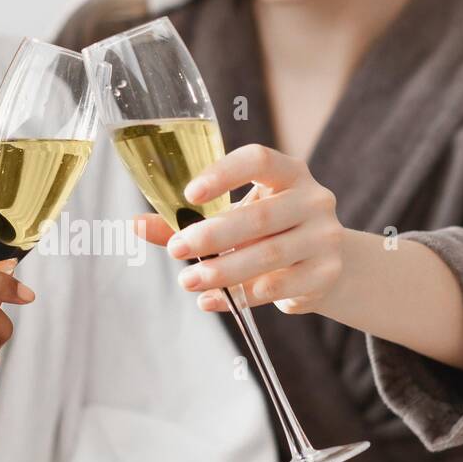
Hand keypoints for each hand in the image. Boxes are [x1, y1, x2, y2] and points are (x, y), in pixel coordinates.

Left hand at [137, 144, 344, 314]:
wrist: (328, 265)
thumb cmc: (269, 233)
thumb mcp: (236, 216)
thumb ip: (189, 219)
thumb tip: (134, 224)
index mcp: (289, 173)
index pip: (259, 161)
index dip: (224, 174)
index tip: (189, 193)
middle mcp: (313, 200)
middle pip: (260, 216)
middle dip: (213, 235)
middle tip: (175, 249)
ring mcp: (324, 238)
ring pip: (268, 256)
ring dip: (223, 271)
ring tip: (189, 280)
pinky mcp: (325, 274)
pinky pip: (277, 287)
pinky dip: (239, 297)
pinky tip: (210, 300)